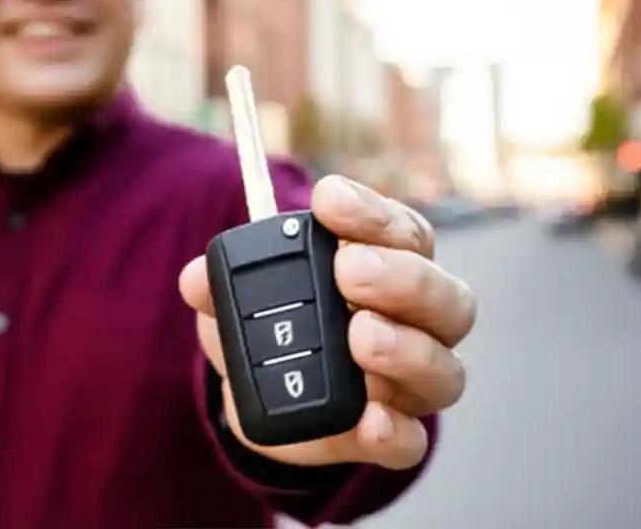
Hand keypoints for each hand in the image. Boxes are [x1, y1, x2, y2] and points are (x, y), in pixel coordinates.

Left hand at [179, 175, 476, 470]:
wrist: (274, 403)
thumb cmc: (280, 330)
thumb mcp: (243, 301)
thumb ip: (222, 286)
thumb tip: (195, 278)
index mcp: (393, 268)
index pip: (405, 232)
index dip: (371, 213)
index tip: (327, 199)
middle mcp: (420, 324)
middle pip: (445, 297)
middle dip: (399, 277)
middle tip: (348, 269)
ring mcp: (414, 383)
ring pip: (443, 368)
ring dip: (404, 348)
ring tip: (359, 335)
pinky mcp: (392, 437)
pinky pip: (412, 441)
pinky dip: (395, 430)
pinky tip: (369, 418)